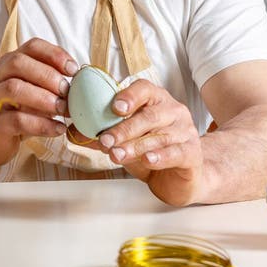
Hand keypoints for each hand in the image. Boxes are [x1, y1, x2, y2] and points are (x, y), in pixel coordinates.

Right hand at [0, 38, 75, 166]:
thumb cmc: (10, 112)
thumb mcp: (28, 92)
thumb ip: (47, 84)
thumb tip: (81, 83)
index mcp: (8, 64)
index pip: (31, 46)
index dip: (55, 54)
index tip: (74, 69)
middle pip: (18, 63)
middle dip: (48, 74)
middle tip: (67, 91)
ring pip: (14, 88)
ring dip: (44, 98)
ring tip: (64, 110)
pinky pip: (16, 120)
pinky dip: (41, 125)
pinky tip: (57, 129)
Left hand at [95, 79, 203, 205]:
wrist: (177, 177)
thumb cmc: (148, 151)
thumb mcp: (125, 140)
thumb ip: (103, 134)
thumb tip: (73, 132)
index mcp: (156, 100)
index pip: (145, 89)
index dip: (129, 96)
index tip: (114, 107)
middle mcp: (173, 111)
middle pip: (149, 116)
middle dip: (123, 129)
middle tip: (105, 141)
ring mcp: (186, 131)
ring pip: (159, 137)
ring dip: (135, 146)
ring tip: (117, 155)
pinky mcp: (193, 153)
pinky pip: (176, 152)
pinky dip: (160, 156)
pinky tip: (148, 160)